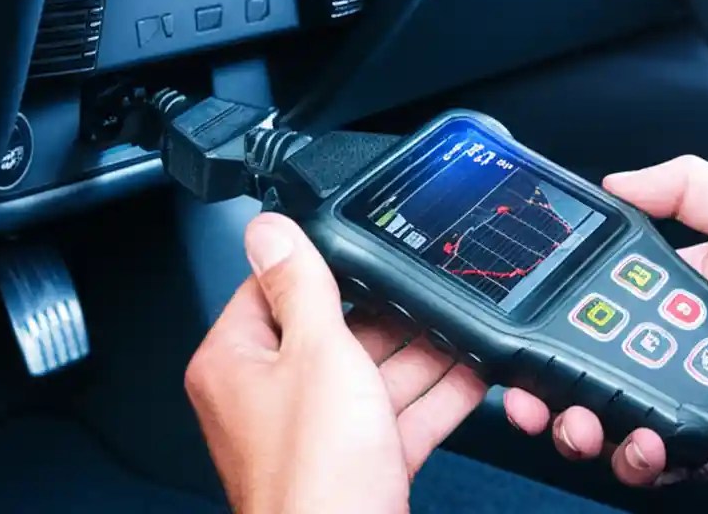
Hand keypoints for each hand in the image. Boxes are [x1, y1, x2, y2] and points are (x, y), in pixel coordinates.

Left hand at [185, 213, 487, 513]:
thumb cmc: (313, 479)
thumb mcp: (316, 352)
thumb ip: (301, 283)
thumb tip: (268, 227)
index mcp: (235, 363)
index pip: (270, 290)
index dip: (320, 267)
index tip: (361, 247)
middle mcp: (266, 399)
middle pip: (331, 333)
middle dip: (388, 316)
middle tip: (430, 288)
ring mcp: (312, 436)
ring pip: (369, 378)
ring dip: (420, 355)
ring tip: (463, 328)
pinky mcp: (353, 467)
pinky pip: (394, 419)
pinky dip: (432, 400)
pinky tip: (472, 378)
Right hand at [503, 156, 707, 484]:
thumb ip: (684, 187)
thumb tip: (615, 180)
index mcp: (661, 295)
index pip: (584, 307)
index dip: (544, 320)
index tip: (516, 330)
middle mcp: (657, 349)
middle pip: (577, 372)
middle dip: (539, 389)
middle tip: (526, 397)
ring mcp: (674, 400)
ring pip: (600, 422)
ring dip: (575, 427)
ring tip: (580, 424)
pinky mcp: (697, 448)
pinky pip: (648, 463)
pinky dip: (634, 460)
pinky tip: (642, 444)